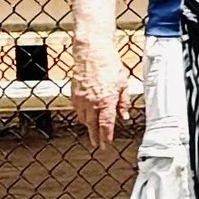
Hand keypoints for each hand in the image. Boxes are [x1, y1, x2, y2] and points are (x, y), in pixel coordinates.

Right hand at [69, 33, 124, 149]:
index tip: (105, 145)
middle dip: (95, 136)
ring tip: (94, 130)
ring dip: (89, 125)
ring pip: (83, 118)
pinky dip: (82, 115)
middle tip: (97, 144)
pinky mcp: (74, 93)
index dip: (105, 137)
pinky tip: (86, 115)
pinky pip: (77, 109)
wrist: (92, 52)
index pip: (105, 125)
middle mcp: (91, 102)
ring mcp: (80, 98)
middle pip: (92, 125)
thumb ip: (123, 102)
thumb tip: (124, 116)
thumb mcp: (123, 84)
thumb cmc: (109, 65)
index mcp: (106, 101)